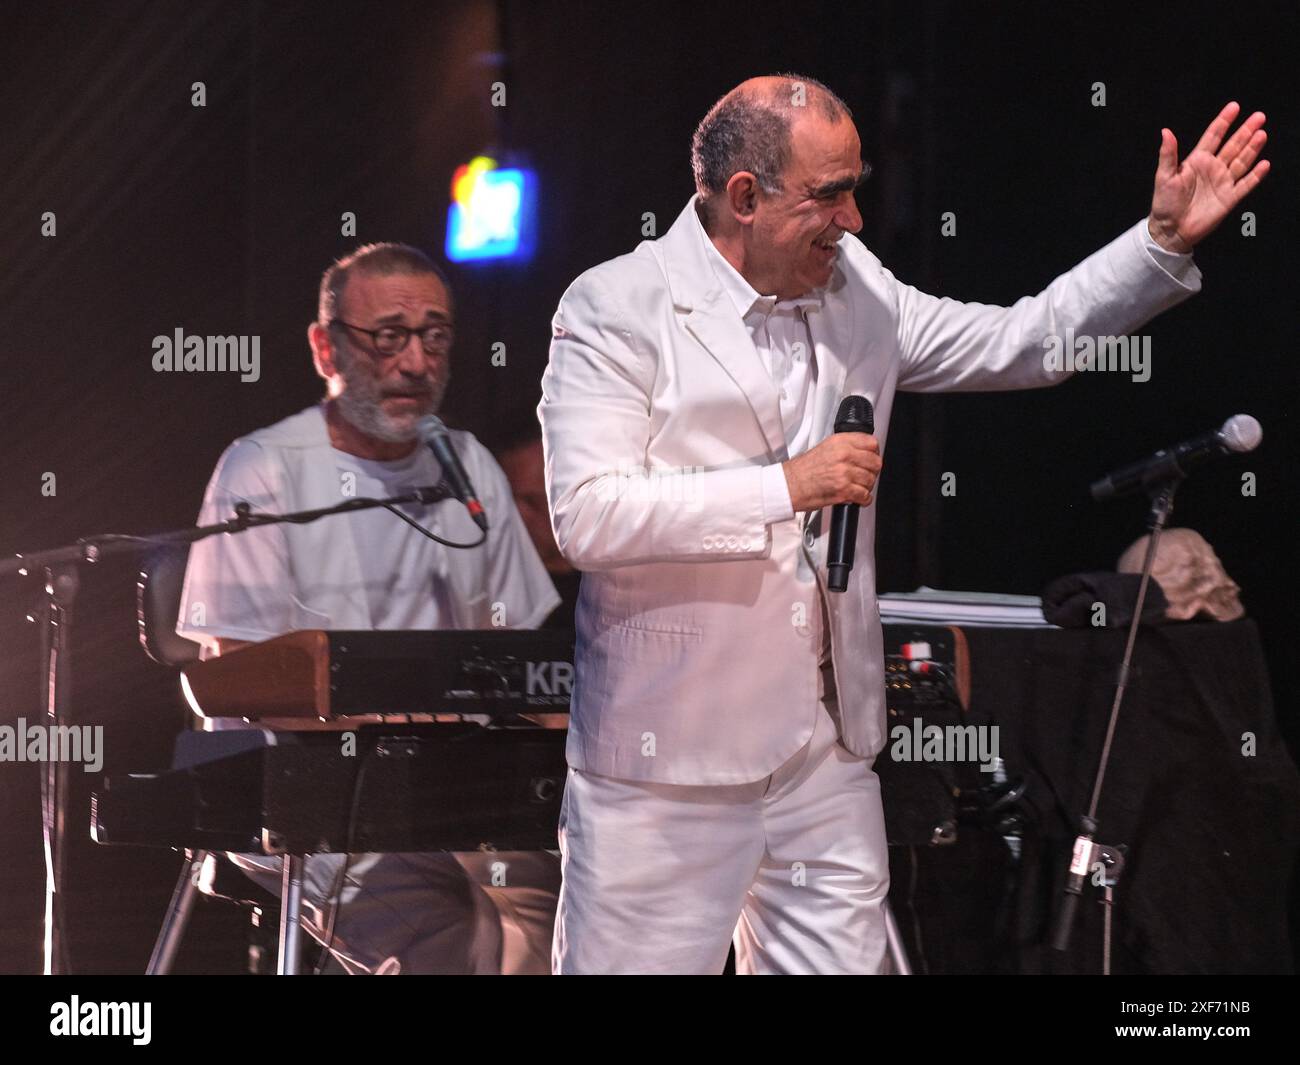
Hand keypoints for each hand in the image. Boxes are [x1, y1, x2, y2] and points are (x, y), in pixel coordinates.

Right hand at [782, 432, 881, 511]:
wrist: (789, 486)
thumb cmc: (802, 470)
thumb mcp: (824, 448)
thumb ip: (845, 448)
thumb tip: (862, 453)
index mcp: (839, 442)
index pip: (871, 443)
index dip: (874, 453)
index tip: (871, 458)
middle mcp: (843, 455)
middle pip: (875, 462)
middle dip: (872, 471)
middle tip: (865, 475)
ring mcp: (844, 472)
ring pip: (871, 480)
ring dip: (866, 486)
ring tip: (857, 487)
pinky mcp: (844, 490)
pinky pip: (865, 495)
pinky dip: (864, 499)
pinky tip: (857, 498)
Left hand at [1147, 101, 1268, 253]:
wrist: (1170, 230)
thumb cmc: (1164, 203)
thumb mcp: (1164, 176)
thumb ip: (1168, 154)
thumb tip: (1166, 131)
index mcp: (1197, 161)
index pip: (1213, 136)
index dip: (1223, 121)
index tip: (1234, 106)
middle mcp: (1213, 168)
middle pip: (1233, 145)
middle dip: (1246, 131)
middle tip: (1259, 116)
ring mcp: (1223, 182)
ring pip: (1242, 161)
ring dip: (1252, 148)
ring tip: (1261, 134)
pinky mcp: (1229, 198)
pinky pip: (1246, 184)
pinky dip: (1256, 175)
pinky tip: (1264, 164)